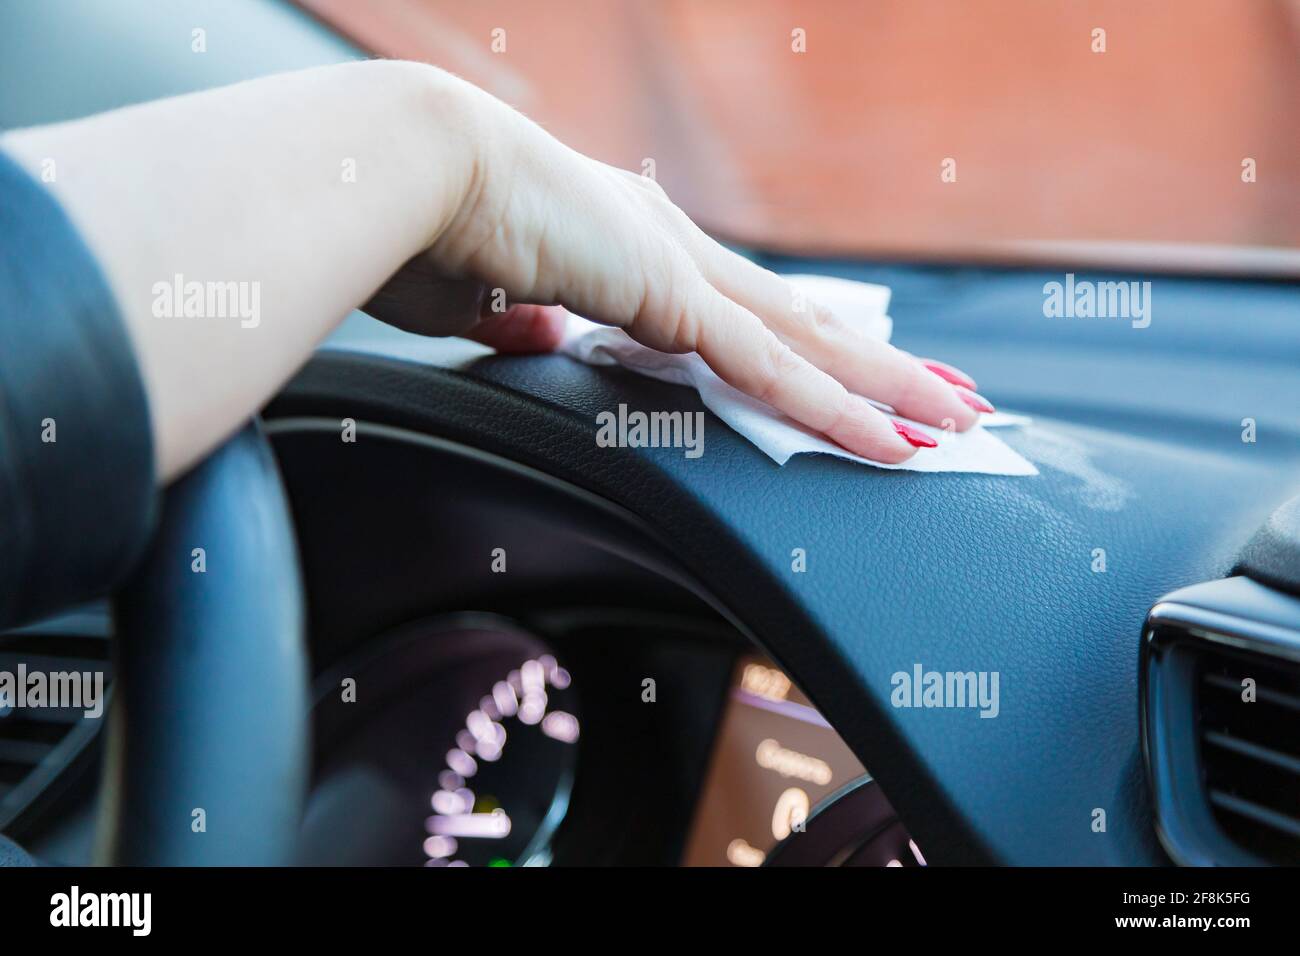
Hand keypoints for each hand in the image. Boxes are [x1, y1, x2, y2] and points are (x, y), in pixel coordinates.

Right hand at [388, 71, 990, 461]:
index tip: (854, 373)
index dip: (806, 346)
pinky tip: (886, 439)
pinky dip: (831, 406)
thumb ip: (528, 321)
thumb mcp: (485, 299)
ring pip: (808, 342)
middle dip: (881, 364)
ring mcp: (678, 265)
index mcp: (630, 247)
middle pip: (801, 321)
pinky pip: (767, 366)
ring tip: (958, 423)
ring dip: (886, 386)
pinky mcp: (668, 291)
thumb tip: (547, 337)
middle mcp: (672, 247)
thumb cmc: (423, 229)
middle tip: (952, 396)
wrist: (404, 169)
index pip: (743, 310)